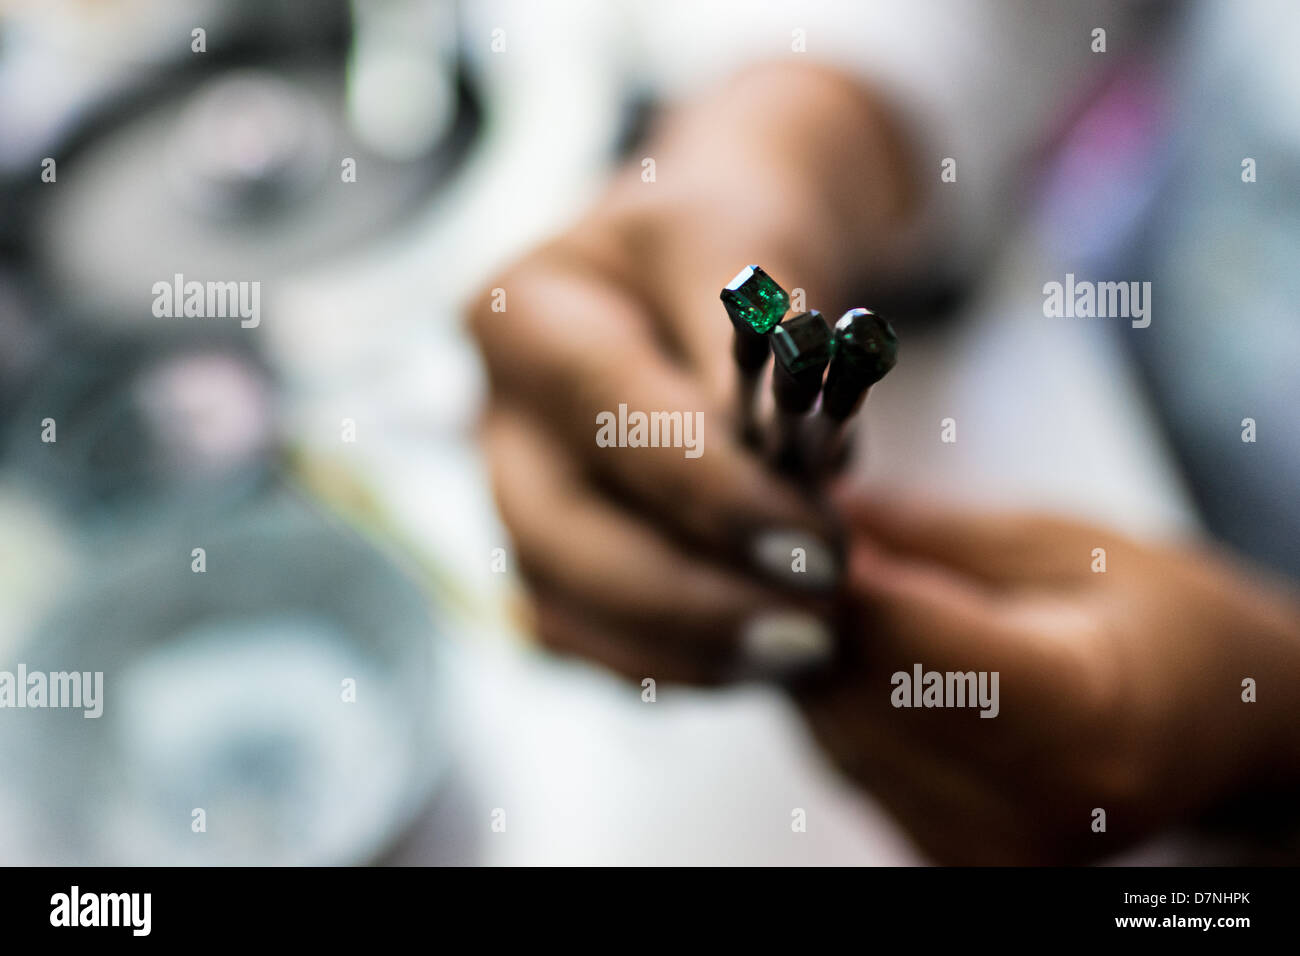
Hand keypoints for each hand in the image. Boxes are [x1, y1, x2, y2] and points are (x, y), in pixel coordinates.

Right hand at [468, 63, 918, 678]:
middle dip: (689, 597)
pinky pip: (584, 639)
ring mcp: (511, 494)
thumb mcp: (747, 240)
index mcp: (524, 314)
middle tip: (812, 623)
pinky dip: (669, 663)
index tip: (816, 546)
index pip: (605, 410)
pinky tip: (754, 658)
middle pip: (556, 535)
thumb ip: (764, 345)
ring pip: (561, 606)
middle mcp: (496, 414)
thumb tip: (798, 476)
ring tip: (802, 649)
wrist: (696, 268)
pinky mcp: (547, 554)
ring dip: (684, 647)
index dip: (709, 490)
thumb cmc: (722, 243)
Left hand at [795, 491, 1299, 863]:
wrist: (1223, 727)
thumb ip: (931, 536)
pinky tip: (863, 653)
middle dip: (814, 613)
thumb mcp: (1064, 544)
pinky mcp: (958, 863)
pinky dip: (841, 704)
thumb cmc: (1163, 620)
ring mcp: (992, 852)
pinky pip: (853, 769)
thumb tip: (818, 513)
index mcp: (1081, 714)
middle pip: (856, 696)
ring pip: (837, 737)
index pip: (902, 640)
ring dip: (818, 659)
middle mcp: (1033, 807)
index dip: (836, 576)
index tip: (801, 522)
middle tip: (806, 545)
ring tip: (841, 593)